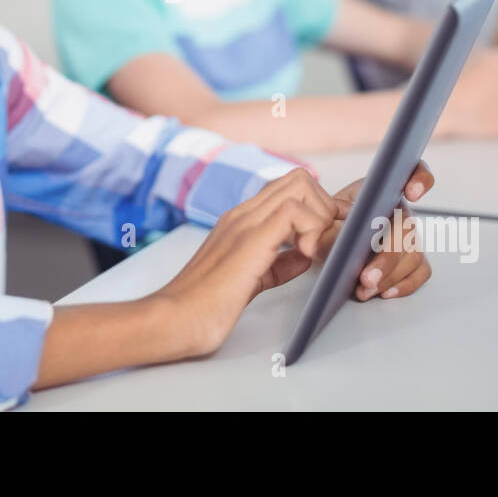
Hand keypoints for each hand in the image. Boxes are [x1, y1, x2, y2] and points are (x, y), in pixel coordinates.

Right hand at [152, 167, 342, 356]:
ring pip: (300, 183)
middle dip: (323, 206)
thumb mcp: (251, 279)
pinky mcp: (251, 239)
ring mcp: (245, 222)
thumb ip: (278, 264)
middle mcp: (243, 214)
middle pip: (299, 177)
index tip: (321, 238)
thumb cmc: (203, 307)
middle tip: (320, 243)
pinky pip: (294, 210)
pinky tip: (303, 255)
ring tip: (311, 249)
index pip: (287, 188)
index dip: (315, 207)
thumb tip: (302, 256)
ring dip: (319, 215)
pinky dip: (311, 229)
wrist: (174, 319)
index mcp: (240, 221)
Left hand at [312, 161, 435, 300]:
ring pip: (414, 254)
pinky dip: (405, 284)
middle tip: (367, 276)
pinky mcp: (411, 259)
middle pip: (408, 228)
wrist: (321, 242)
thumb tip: (338, 231)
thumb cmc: (324, 224)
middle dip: (388, 255)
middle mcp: (400, 211)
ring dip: (390, 275)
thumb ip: (331, 217)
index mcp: (381, 191)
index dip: (420, 180)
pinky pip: (420, 271)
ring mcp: (408, 236)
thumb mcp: (321, 216)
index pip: (413, 172)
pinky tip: (385, 292)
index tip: (412, 194)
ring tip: (365, 288)